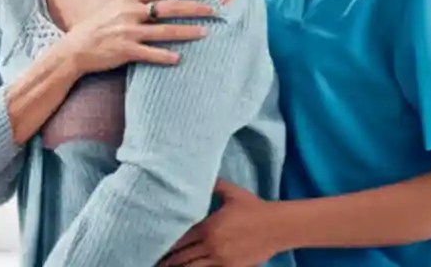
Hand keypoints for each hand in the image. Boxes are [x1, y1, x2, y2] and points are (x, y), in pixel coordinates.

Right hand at [59, 0, 213, 73]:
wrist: (76, 48)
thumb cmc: (100, 25)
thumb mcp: (117, 4)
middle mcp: (130, 12)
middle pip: (166, 7)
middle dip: (191, 7)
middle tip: (213, 8)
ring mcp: (127, 32)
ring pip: (162, 31)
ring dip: (185, 31)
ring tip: (205, 32)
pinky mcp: (125, 50)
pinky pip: (149, 53)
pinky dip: (164, 56)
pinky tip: (178, 58)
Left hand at [159, 181, 286, 266]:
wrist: (278, 227)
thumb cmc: (254, 208)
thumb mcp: (231, 193)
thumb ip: (212, 185)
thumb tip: (196, 172)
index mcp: (208, 227)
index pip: (179, 238)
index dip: (164, 243)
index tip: (151, 243)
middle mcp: (211, 246)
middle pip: (181, 257)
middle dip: (167, 259)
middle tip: (152, 259)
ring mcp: (221, 260)